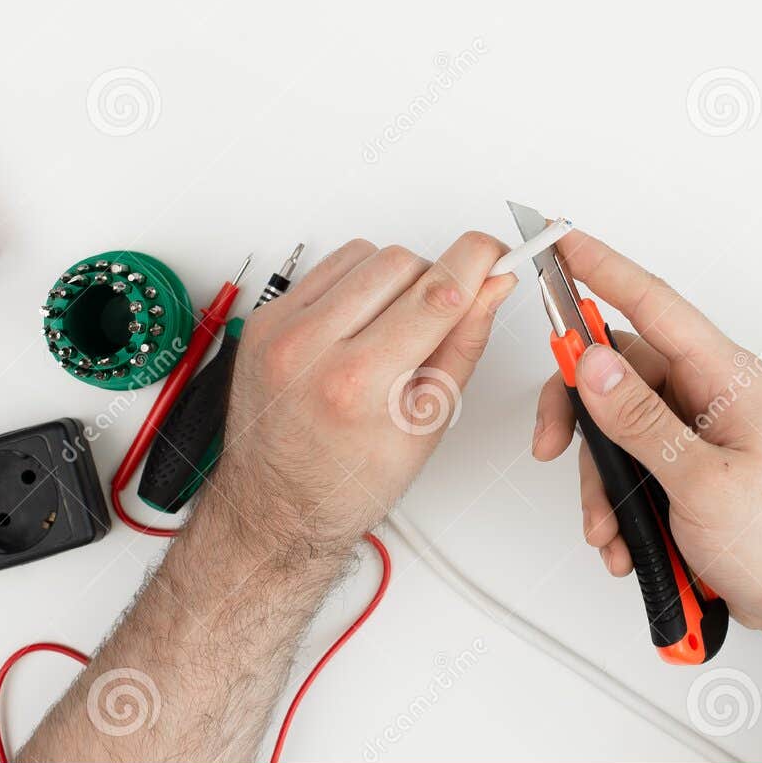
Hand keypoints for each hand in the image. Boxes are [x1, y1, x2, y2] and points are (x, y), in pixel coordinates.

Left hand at [219, 233, 514, 555]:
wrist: (278, 507)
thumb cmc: (348, 482)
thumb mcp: (428, 421)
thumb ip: (465, 342)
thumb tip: (493, 286)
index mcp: (357, 383)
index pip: (437, 292)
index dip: (478, 261)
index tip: (497, 254)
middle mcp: (309, 349)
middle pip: (402, 262)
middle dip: (434, 283)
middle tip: (435, 326)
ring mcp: (280, 330)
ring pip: (365, 255)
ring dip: (393, 281)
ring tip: (390, 332)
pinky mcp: (264, 319)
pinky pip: (327, 268)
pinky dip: (355, 286)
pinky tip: (358, 327)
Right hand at [531, 231, 761, 635]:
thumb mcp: (703, 482)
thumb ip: (642, 422)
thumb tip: (594, 365)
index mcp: (724, 377)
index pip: (653, 303)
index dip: (602, 267)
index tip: (559, 238)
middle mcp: (707, 395)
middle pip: (615, 372)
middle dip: (578, 417)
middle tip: (549, 443)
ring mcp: (694, 432)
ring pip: (614, 427)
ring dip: (599, 481)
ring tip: (610, 527)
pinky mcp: (682, 469)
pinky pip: (628, 466)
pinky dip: (615, 505)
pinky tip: (627, 541)